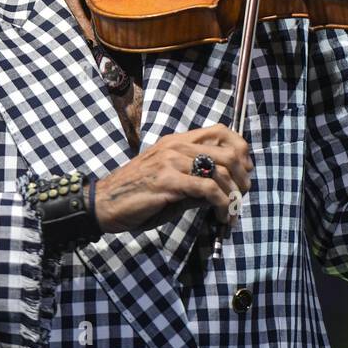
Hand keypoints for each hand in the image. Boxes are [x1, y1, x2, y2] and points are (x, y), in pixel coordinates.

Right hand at [91, 125, 252, 232]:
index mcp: (177, 142)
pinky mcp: (167, 181)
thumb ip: (197, 182)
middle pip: (228, 150)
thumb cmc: (136, 195)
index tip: (245, 173)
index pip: (221, 131)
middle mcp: (176, 146)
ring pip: (220, 170)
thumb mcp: (171, 183)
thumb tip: (226, 190)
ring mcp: (171, 161)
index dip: (241, 150)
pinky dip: (221, 204)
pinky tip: (221, 216)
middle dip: (243, 177)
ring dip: (234, 195)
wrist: (102, 204)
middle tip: (242, 196)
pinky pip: (207, 189)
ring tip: (232, 211)